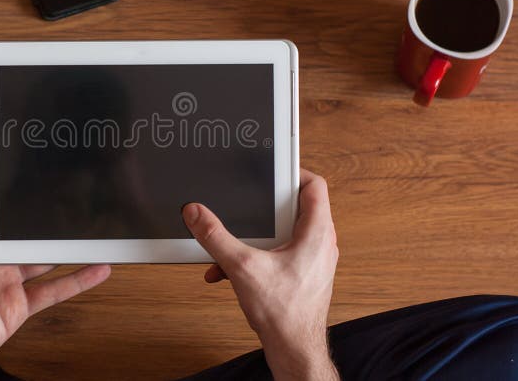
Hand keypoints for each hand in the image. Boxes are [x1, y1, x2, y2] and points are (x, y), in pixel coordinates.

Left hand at [0, 185, 110, 380]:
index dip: (12, 204)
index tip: (32, 185)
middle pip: (25, 239)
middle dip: (46, 224)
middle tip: (72, 207)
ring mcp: (7, 284)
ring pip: (45, 261)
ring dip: (67, 249)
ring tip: (90, 234)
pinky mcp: (20, 307)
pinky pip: (53, 291)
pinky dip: (76, 281)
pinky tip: (94, 271)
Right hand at [182, 169, 338, 380]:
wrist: (294, 349)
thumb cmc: (285, 314)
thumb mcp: (241, 267)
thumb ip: (215, 237)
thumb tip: (197, 213)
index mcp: (316, 233)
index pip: (314, 185)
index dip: (293, 170)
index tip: (272, 167)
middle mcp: (321, 244)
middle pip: (296, 206)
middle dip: (266, 207)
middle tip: (249, 202)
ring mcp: (314, 260)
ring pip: (286, 232)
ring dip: (258, 236)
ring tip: (236, 244)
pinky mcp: (304, 274)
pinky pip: (281, 253)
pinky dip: (258, 255)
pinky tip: (231, 270)